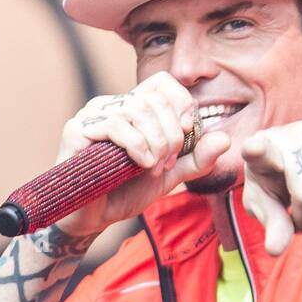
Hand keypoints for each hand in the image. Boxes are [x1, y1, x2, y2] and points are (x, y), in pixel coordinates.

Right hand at [53, 71, 230, 237]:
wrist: (93, 219)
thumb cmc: (126, 193)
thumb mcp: (170, 176)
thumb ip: (196, 159)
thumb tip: (225, 139)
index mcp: (132, 108)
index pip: (162, 82)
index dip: (181, 101)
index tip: (188, 130)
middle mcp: (111, 104)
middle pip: (153, 99)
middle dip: (171, 133)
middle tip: (168, 162)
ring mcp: (92, 115)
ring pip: (136, 110)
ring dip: (155, 142)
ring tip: (155, 167)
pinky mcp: (76, 130)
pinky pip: (115, 125)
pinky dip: (137, 146)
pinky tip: (142, 165)